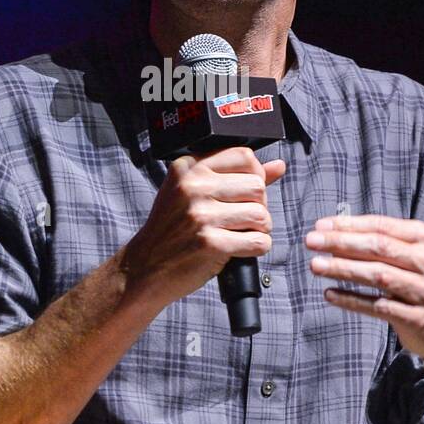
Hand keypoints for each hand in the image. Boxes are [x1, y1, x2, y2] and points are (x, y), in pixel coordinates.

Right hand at [124, 146, 285, 308]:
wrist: (145, 267)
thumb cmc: (172, 230)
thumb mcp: (194, 193)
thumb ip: (237, 177)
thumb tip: (278, 166)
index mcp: (189, 168)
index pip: (244, 156)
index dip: (255, 175)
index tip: (246, 191)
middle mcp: (193, 187)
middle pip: (257, 186)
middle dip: (259, 206)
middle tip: (243, 219)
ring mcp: (200, 215)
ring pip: (261, 215)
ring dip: (260, 229)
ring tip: (242, 234)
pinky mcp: (210, 243)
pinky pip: (258, 242)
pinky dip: (257, 248)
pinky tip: (240, 249)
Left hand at [305, 213, 423, 374]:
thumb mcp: (414, 257)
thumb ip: (383, 243)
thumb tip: (335, 232)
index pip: (381, 226)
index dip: (348, 225)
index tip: (320, 226)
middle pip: (378, 247)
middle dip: (340, 242)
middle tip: (311, 241)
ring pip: (377, 275)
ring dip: (342, 269)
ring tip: (315, 265)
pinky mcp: (417, 317)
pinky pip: (378, 306)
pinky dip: (351, 300)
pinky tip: (329, 294)